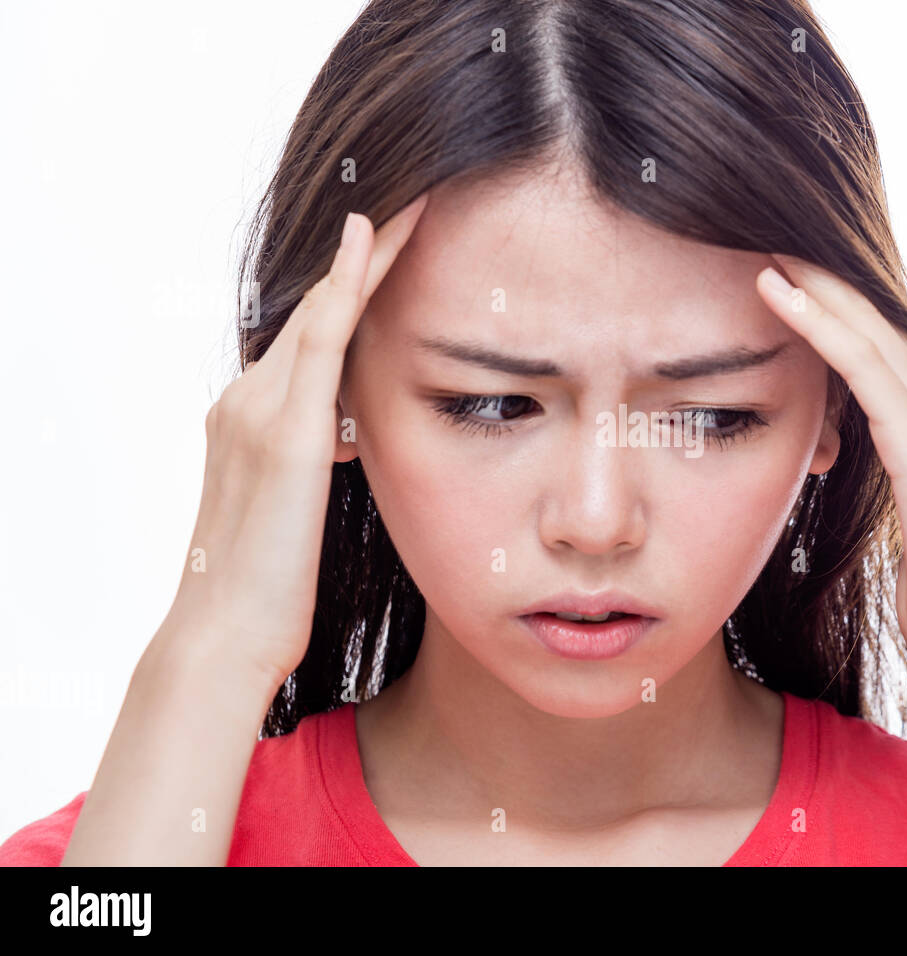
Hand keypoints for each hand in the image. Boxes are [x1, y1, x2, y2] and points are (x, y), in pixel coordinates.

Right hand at [159, 194, 427, 692]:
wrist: (225, 636)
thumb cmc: (268, 587)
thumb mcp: (298, 509)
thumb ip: (322, 458)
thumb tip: (356, 436)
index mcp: (253, 420)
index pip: (311, 338)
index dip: (351, 289)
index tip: (393, 247)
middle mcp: (247, 401)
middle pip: (314, 311)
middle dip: (363, 258)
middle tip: (412, 200)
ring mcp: (259, 412)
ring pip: (318, 312)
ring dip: (366, 256)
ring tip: (412, 203)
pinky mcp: (284, 435)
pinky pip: (320, 341)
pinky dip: (345, 286)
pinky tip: (370, 239)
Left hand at [756, 254, 906, 674]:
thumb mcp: (897, 506)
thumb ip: (872, 461)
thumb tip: (827, 444)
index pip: (865, 336)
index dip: (816, 293)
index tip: (761, 257)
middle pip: (864, 315)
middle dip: (810, 268)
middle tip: (748, 221)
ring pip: (864, 327)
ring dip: (809, 279)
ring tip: (753, 237)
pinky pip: (864, 367)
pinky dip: (820, 326)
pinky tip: (779, 295)